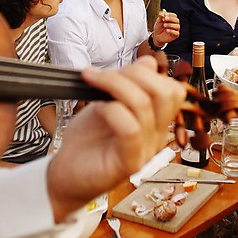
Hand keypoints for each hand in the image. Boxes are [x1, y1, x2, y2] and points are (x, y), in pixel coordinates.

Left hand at [45, 58, 183, 219]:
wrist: (65, 176)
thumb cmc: (85, 143)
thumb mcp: (106, 104)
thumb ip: (127, 85)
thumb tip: (149, 61)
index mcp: (155, 122)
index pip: (173, 89)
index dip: (146, 72)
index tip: (114, 71)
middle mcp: (156, 136)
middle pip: (167, 92)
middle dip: (133, 73)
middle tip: (102, 76)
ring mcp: (145, 151)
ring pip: (145, 105)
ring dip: (114, 86)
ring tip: (92, 85)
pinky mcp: (128, 163)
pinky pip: (131, 128)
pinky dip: (112, 110)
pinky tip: (97, 109)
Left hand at [150, 10, 179, 47]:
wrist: (156, 36)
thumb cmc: (159, 28)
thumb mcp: (159, 21)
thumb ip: (161, 16)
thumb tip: (163, 10)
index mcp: (172, 20)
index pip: (174, 15)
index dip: (170, 15)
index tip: (164, 15)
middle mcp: (175, 24)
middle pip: (177, 20)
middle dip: (171, 19)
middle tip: (165, 19)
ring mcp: (176, 30)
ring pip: (177, 26)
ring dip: (170, 25)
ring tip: (164, 25)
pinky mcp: (175, 35)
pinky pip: (176, 33)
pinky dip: (172, 31)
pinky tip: (167, 30)